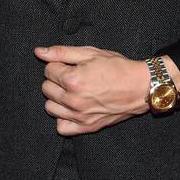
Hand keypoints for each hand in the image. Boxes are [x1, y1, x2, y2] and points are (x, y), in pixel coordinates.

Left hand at [35, 44, 156, 134]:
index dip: (58, 65)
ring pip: (50, 107)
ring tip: (72, 91)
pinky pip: (61, 127)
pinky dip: (63, 118)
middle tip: (72, 76)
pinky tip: (72, 108)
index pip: (48, 70)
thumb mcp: (90, 53)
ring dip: (57, 98)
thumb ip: (61, 52)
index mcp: (73, 80)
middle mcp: (74, 100)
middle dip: (56, 80)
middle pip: (46, 88)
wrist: (140, 87)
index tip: (70, 65)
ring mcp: (80, 116)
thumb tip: (39, 52)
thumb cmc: (118, 68)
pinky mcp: (87, 127)